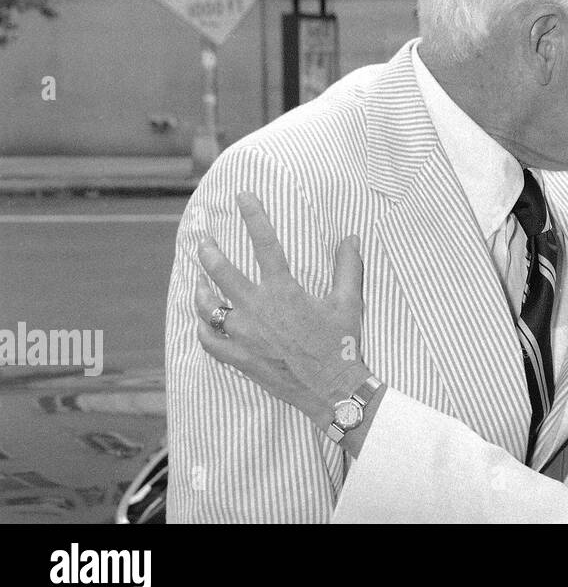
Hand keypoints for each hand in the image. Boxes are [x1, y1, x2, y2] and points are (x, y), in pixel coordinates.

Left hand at [193, 191, 370, 430]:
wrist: (331, 390)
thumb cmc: (342, 345)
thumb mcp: (350, 302)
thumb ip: (348, 267)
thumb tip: (351, 238)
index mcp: (284, 291)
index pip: (266, 243)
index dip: (254, 215)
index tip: (242, 196)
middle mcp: (257, 309)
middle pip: (221, 272)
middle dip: (208, 251)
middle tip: (202, 238)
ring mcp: (244, 335)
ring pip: (208, 307)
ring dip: (200, 290)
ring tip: (197, 279)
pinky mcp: (239, 358)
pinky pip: (209, 341)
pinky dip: (203, 328)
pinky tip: (203, 321)